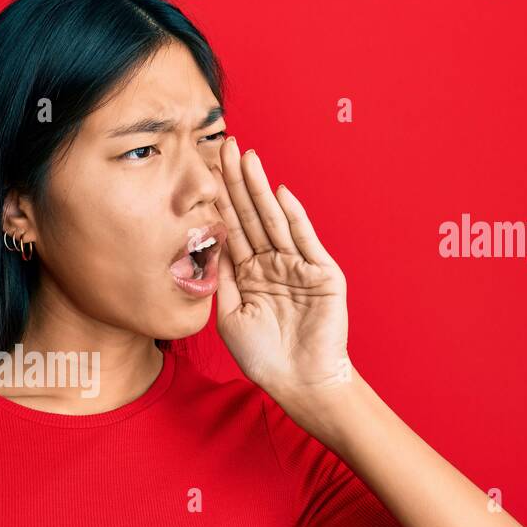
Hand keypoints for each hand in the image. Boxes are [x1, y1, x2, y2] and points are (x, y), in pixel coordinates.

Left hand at [211, 137, 353, 406]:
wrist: (300, 381)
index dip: (219, 200)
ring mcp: (298, 265)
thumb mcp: (229, 315)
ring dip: (261, 189)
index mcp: (251, 273)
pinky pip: (304, 240)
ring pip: (275, 220)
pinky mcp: (322, 273)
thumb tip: (204, 243)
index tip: (205, 170)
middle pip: (252, 215)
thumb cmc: (265, 356)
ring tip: (247, 158)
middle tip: (225, 145)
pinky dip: (292, 215)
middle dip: (237, 182)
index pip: (232, 228)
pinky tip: (279, 192)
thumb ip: (220, 278)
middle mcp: (273, 263)